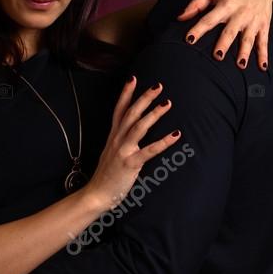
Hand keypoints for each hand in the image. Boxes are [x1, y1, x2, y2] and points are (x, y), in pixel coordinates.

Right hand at [85, 77, 180, 211]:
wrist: (97, 194)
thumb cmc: (106, 176)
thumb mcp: (110, 153)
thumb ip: (120, 142)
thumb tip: (130, 135)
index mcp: (113, 137)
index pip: (119, 110)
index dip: (126, 94)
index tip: (133, 79)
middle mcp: (117, 140)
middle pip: (130, 113)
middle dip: (144, 98)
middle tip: (158, 86)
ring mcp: (123, 151)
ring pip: (139, 127)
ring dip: (154, 114)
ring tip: (167, 104)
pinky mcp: (130, 163)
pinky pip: (149, 150)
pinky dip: (163, 142)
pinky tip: (176, 134)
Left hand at [176, 0, 272, 69]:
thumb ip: (196, 4)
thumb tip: (179, 17)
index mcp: (225, 5)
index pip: (209, 19)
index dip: (199, 29)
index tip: (189, 40)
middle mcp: (239, 14)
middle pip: (230, 31)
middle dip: (224, 43)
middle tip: (217, 56)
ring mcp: (252, 21)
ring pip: (248, 38)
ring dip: (245, 52)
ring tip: (240, 65)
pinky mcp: (263, 25)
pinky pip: (263, 42)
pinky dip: (264, 55)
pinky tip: (262, 67)